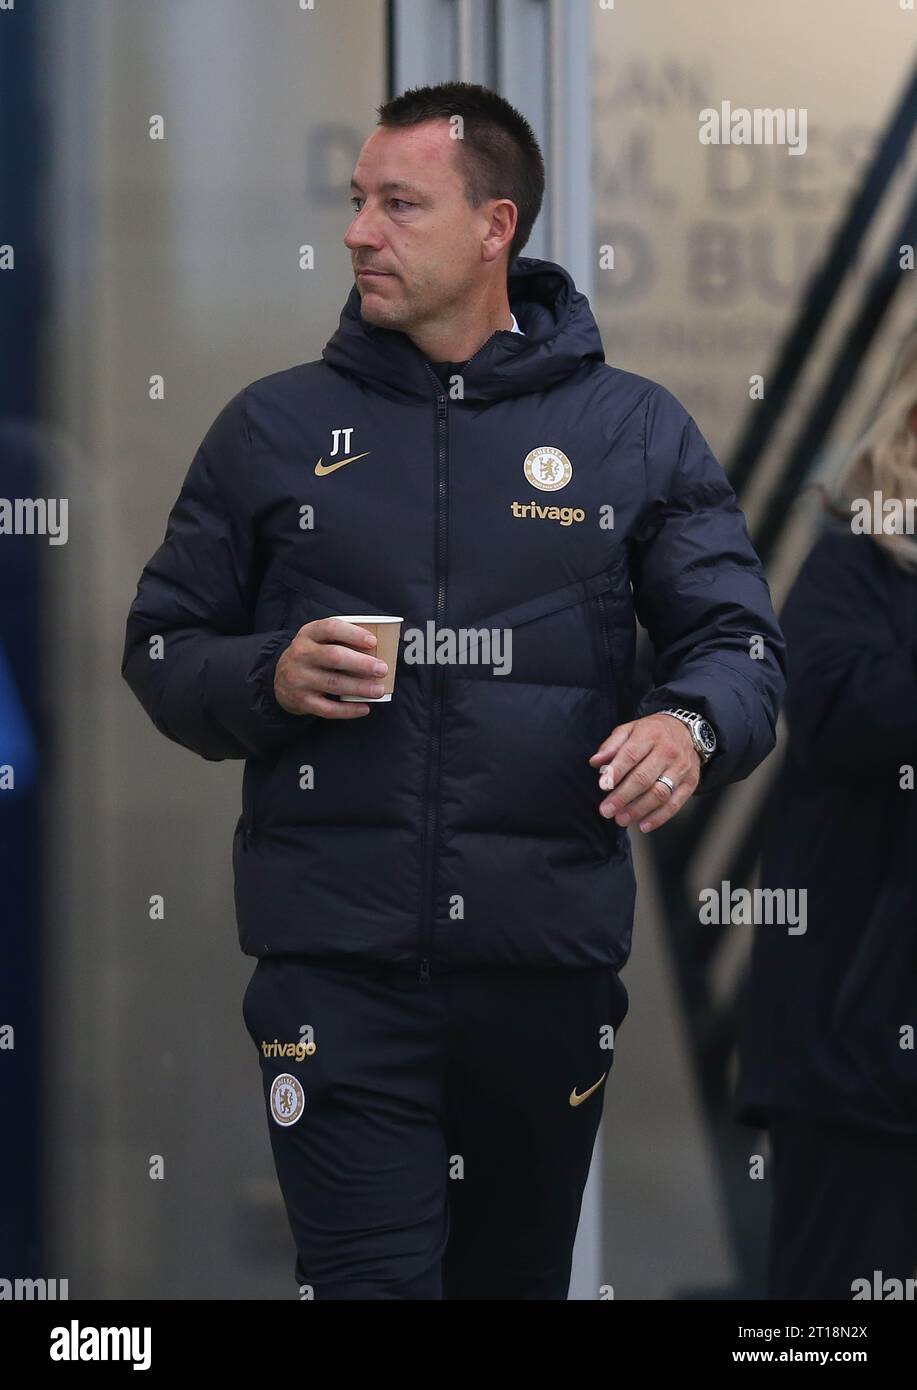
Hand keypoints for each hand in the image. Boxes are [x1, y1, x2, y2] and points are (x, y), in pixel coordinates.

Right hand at [274, 617, 388, 718]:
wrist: (280, 680)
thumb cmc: (311, 656)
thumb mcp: (318, 640)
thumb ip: (341, 639)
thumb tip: (379, 648)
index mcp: (308, 634)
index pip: (330, 628)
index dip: (353, 634)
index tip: (373, 641)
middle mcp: (301, 654)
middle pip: (334, 657)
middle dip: (361, 663)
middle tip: (382, 669)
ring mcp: (299, 679)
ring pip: (333, 683)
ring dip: (360, 687)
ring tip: (379, 690)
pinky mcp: (302, 701)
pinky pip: (328, 708)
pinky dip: (348, 710)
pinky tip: (364, 708)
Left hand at [587, 713, 701, 832]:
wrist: (688, 732)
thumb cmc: (652, 733)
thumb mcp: (630, 729)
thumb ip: (611, 745)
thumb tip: (595, 762)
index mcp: (650, 735)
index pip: (631, 755)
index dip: (616, 772)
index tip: (603, 786)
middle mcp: (668, 751)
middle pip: (644, 778)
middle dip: (623, 797)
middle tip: (607, 811)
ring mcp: (681, 768)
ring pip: (659, 793)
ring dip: (638, 810)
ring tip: (621, 819)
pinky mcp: (690, 783)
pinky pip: (675, 804)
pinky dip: (659, 817)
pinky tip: (643, 825)